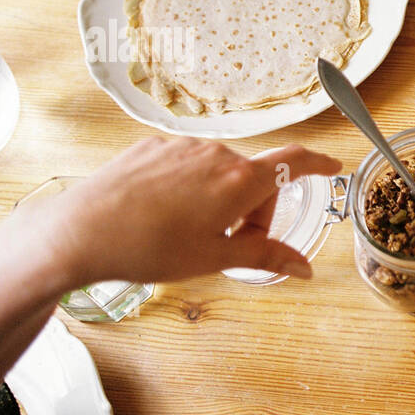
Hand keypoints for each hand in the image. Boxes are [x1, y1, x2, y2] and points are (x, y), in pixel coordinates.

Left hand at [19, 136, 341, 287]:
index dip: (319, 163)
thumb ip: (266, 255)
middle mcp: (217, 155)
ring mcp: (182, 148)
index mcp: (240, 181)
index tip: (333, 165)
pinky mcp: (153, 147)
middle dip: (252, 211)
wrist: (81, 231)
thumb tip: (305, 266)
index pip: (294, 162)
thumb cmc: (150, 248)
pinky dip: (190, 189)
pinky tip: (163, 215)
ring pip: (220, 174)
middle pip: (254, 179)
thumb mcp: (216, 258)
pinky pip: (188, 166)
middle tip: (228, 246)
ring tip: (187, 234)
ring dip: (219, 201)